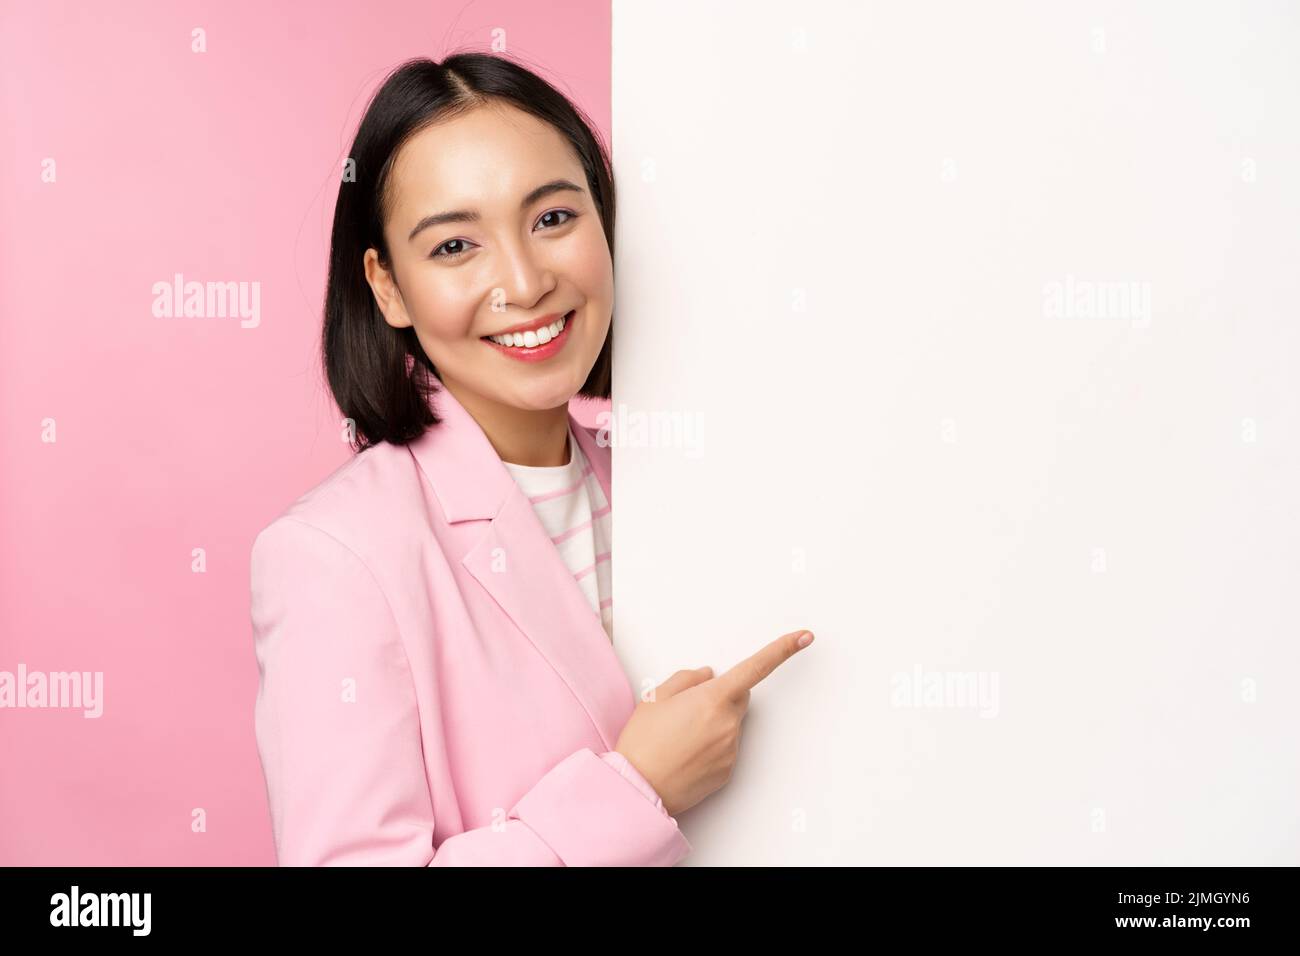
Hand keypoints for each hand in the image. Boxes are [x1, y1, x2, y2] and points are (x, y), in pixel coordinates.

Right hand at [614, 629, 814, 816]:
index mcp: (712, 699)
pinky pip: (726, 748)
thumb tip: (708, 676)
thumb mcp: (656, 696)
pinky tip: (686, 754)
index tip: (804, 636)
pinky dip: (711, 747)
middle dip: (720, 697)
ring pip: (730, 724)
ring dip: (713, 724)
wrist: (639, 788)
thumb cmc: (643, 742)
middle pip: (738, 698)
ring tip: (679, 738)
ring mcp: (731, 749)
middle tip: (686, 710)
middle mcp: (728, 723)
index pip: (755, 667)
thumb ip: (688, 678)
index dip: (783, 650)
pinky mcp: (728, 771)